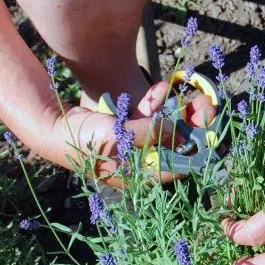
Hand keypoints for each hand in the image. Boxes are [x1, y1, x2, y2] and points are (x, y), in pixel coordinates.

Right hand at [41, 82, 216, 186]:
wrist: (51, 127)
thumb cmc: (82, 140)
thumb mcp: (117, 137)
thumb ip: (149, 134)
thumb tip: (178, 134)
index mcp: (139, 176)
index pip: (175, 169)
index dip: (196, 155)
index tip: (213, 142)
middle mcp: (141, 163)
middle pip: (174, 146)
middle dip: (191, 128)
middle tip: (208, 110)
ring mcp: (135, 146)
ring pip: (164, 128)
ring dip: (177, 111)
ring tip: (194, 96)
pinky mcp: (127, 129)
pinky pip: (147, 116)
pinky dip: (154, 103)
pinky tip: (162, 88)